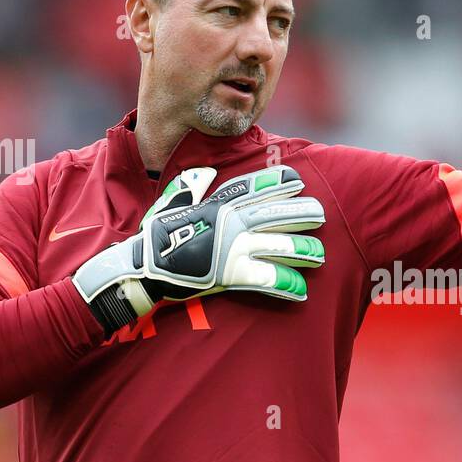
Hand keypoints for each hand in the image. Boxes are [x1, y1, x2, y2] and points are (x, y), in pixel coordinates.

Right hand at [73, 165, 325, 333]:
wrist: (141, 269)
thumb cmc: (154, 237)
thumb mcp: (170, 203)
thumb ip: (190, 185)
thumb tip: (204, 170)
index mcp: (216, 205)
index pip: (251, 189)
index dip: (274, 183)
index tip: (295, 178)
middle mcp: (229, 223)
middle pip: (272, 215)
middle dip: (299, 213)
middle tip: (321, 213)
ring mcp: (231, 248)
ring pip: (276, 246)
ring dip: (300, 250)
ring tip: (319, 253)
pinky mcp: (230, 274)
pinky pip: (265, 279)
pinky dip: (285, 285)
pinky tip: (301, 290)